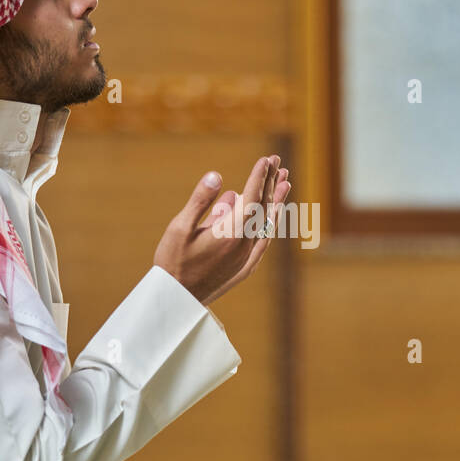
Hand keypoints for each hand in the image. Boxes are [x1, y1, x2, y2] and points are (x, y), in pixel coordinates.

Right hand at [153, 155, 290, 304]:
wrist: (176, 301)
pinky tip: (273, 214)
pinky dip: (270, 223)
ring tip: (285, 181)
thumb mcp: (180, 228)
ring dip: (277, 202)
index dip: (259, 178)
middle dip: (271, 183)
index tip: (266, 160)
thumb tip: (216, 175)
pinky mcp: (245, 268)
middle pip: (264, 209)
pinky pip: (264, 241)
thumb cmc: (173, 262)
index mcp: (231, 234)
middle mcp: (245, 246)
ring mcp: (247, 259)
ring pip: (268, 225)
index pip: (252, 199)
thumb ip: (200, 201)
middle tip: (278, 162)